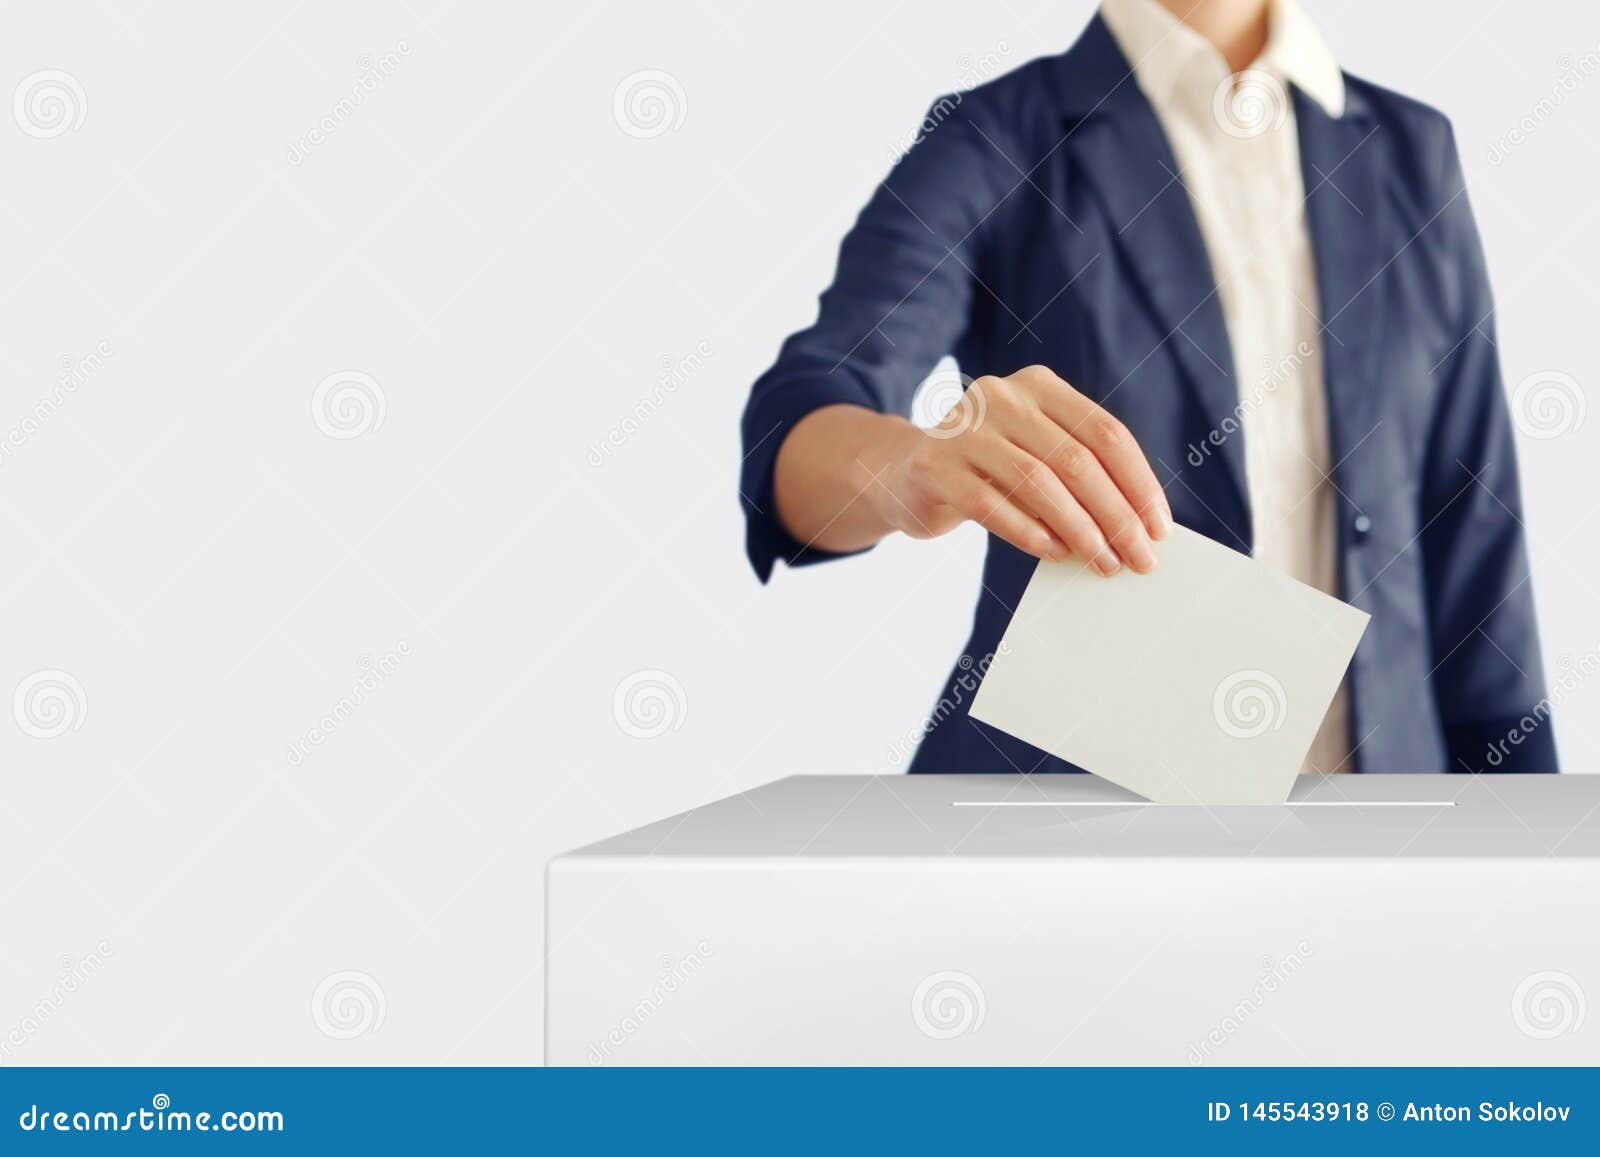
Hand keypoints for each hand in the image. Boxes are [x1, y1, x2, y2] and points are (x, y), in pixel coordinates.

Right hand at [876, 365, 1171, 573]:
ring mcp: (963, 428)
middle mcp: (1001, 396)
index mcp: (1038, 386)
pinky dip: (1030, 533)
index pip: (1105, 433)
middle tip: (1139, 558)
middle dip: (1116, 516)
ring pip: (1038, 483)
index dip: (1138, 483)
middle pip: (1076, 460)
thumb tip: (1137, 526)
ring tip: (1102, 563)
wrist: (902, 474)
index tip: (1159, 528)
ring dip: (1079, 530)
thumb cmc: (986, 471)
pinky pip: (992, 505)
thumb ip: (1076, 473)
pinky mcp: (934, 466)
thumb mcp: (1034, 454)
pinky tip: (1054, 553)